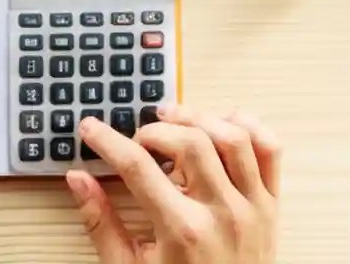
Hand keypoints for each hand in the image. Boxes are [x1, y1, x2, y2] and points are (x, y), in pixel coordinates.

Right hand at [66, 107, 280, 263]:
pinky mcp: (272, 205)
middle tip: (137, 136)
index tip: (91, 128)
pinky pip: (270, 150)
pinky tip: (222, 123)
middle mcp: (222, 213)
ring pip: (232, 137)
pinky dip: (249, 126)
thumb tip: (77, 179)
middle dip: (156, 129)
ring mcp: (253, 207)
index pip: (137, 167)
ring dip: (199, 118)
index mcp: (183, 231)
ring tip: (175, 118)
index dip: (108, 141)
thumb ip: (101, 223)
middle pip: (189, 142)